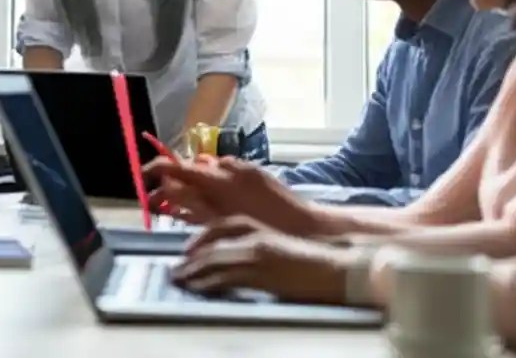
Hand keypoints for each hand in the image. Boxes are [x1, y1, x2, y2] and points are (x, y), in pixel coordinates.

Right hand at [143, 155, 322, 235]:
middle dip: (174, 183)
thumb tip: (169, 194)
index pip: (174, 165)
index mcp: (216, 178)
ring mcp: (242, 167)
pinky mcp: (255, 171)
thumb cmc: (262, 229)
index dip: (154, 170)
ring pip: (208, 170)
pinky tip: (216, 203)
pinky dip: (215, 184)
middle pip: (190, 167)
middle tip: (164, 203)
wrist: (305, 227)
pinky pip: (226, 172)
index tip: (143, 180)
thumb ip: (192, 205)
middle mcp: (227, 166)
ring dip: (196, 184)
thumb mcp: (219, 221)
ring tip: (191, 206)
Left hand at [173, 216, 349, 304]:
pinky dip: (208, 282)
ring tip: (180, 279)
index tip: (188, 249)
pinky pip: (226, 276)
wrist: (338, 268)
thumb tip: (240, 259)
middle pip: (213, 242)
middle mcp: (256, 236)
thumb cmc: (314, 260)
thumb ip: (260, 247)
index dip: (201, 237)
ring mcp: (258, 254)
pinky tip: (198, 288)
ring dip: (193, 270)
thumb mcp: (281, 247)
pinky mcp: (262, 272)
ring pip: (215, 259)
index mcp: (261, 228)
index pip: (223, 226)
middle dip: (191, 256)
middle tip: (177, 269)